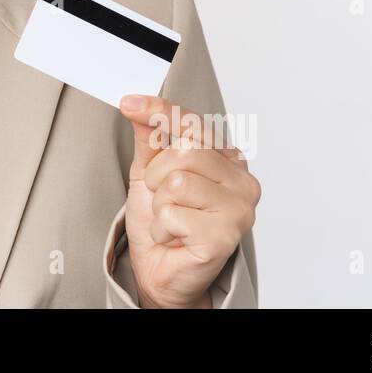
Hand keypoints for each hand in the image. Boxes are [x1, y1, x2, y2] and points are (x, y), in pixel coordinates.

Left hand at [118, 94, 260, 307]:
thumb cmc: (162, 220)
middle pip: (185, 150)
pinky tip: (173, 237)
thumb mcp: (148, 171)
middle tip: (161, 196)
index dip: (160, 112)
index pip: (194, 123)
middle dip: (157, 174)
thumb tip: (137, 104)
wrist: (161, 269)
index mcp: (228, 158)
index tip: (129, 103)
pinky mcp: (226, 237)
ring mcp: (239, 210)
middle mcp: (242, 181)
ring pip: (178, 182)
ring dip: (159, 204)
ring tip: (169, 219)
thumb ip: (149, 138)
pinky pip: (174, 215)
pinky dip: (161, 228)